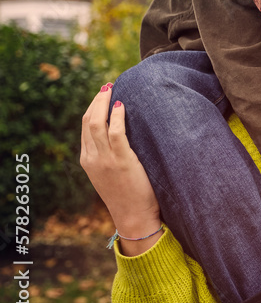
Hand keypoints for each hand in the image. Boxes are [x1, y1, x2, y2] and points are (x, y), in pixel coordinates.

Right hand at [80, 84, 161, 255]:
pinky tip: (123, 105)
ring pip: (97, 123)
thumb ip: (110, 155)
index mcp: (87, 159)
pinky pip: (115, 132)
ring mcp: (104, 159)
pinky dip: (117, 116)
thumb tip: (122, 133)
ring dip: (104, 103)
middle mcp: (92, 157)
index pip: (85, 126)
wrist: (133, 216)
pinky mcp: (121, 161)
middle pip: (88, 120)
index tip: (103, 94)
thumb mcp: (111, 173)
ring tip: (114, 89)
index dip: (93, 107)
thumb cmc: (128, 194)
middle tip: (108, 86)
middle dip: (97, 100)